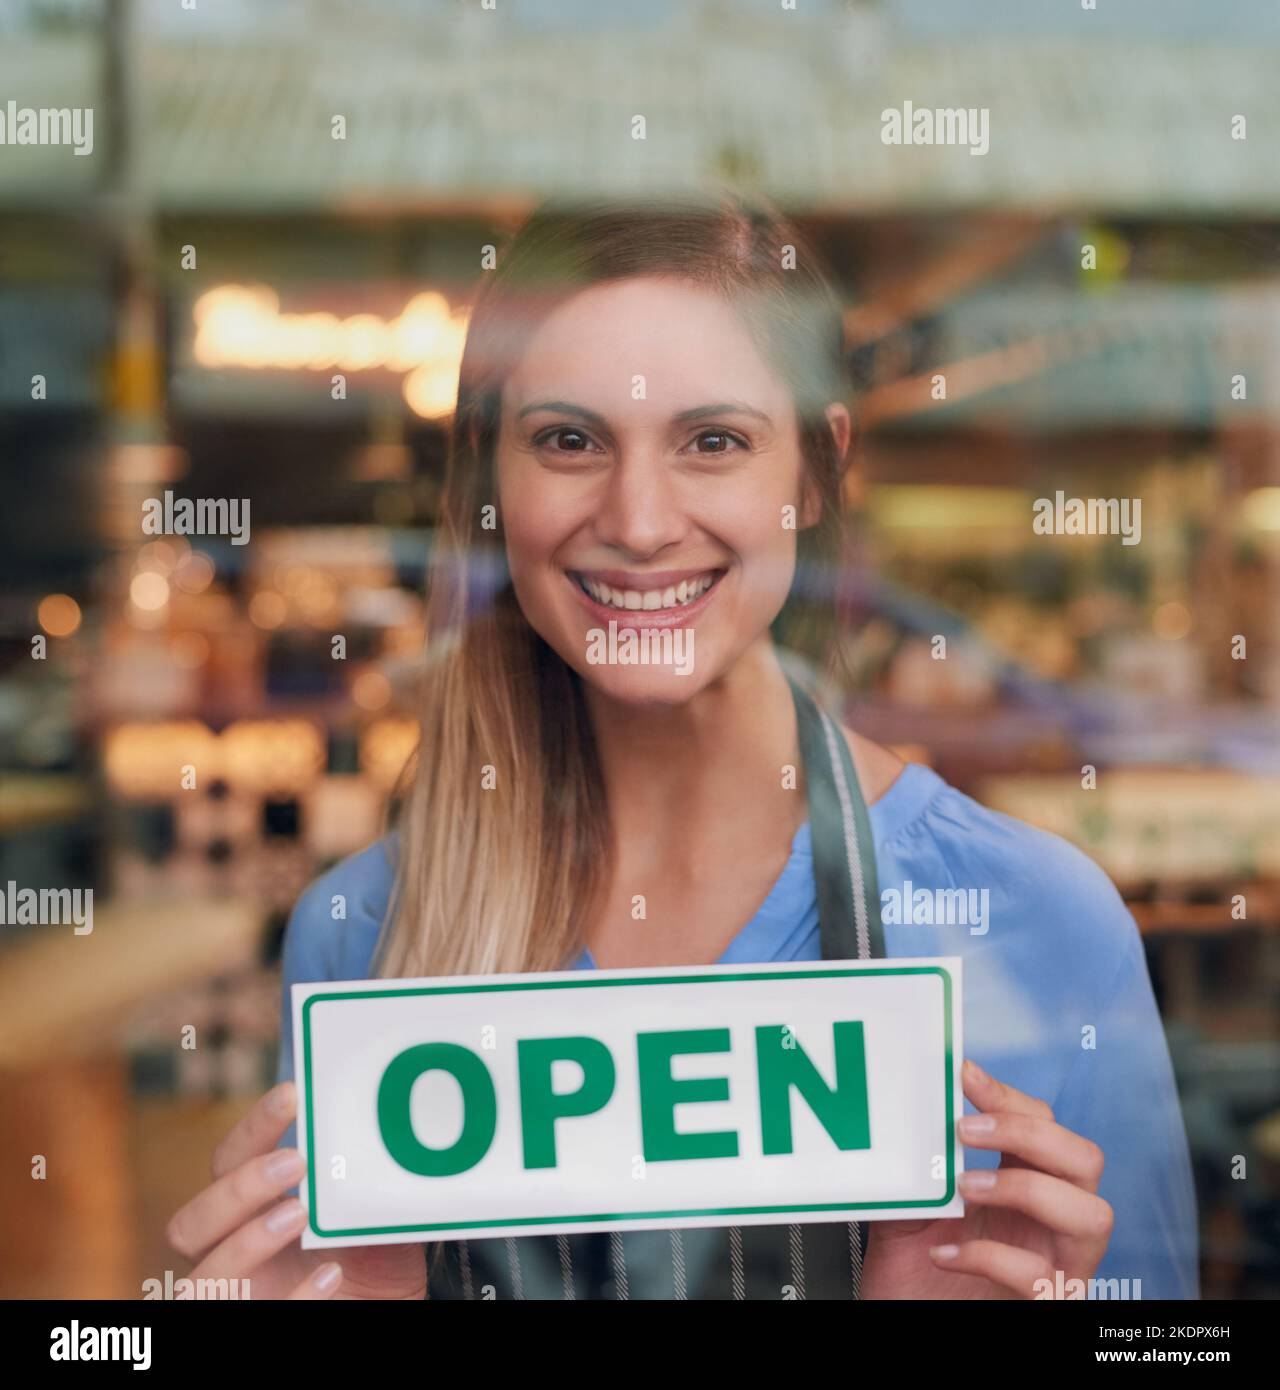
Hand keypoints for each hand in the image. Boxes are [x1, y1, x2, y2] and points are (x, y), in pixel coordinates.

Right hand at [166, 1081, 426, 1300]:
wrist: (383, 1306)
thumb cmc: (369, 1257)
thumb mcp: (369, 1211)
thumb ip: (366, 1178)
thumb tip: (398, 1121)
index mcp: (247, 1213)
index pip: (227, 1164)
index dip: (252, 1129)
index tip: (292, 1095)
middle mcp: (227, 1255)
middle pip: (189, 1225)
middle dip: (237, 1189)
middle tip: (296, 1162)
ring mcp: (242, 1296)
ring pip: (201, 1282)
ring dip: (246, 1243)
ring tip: (301, 1215)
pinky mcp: (265, 1325)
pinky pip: (255, 1319)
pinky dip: (295, 1298)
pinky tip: (332, 1275)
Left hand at [861, 1058, 1112, 1298]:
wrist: (906, 1317)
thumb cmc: (914, 1264)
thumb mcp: (912, 1200)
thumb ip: (917, 1159)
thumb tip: (901, 1104)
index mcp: (1027, 1182)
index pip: (1044, 1123)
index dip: (1009, 1096)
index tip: (964, 1074)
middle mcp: (1054, 1221)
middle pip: (1085, 1158)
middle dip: (1030, 1133)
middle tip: (967, 1130)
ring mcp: (1058, 1264)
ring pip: (1091, 1215)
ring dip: (1026, 1189)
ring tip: (966, 1189)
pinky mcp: (1047, 1305)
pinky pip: (1042, 1278)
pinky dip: (990, 1257)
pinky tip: (945, 1252)